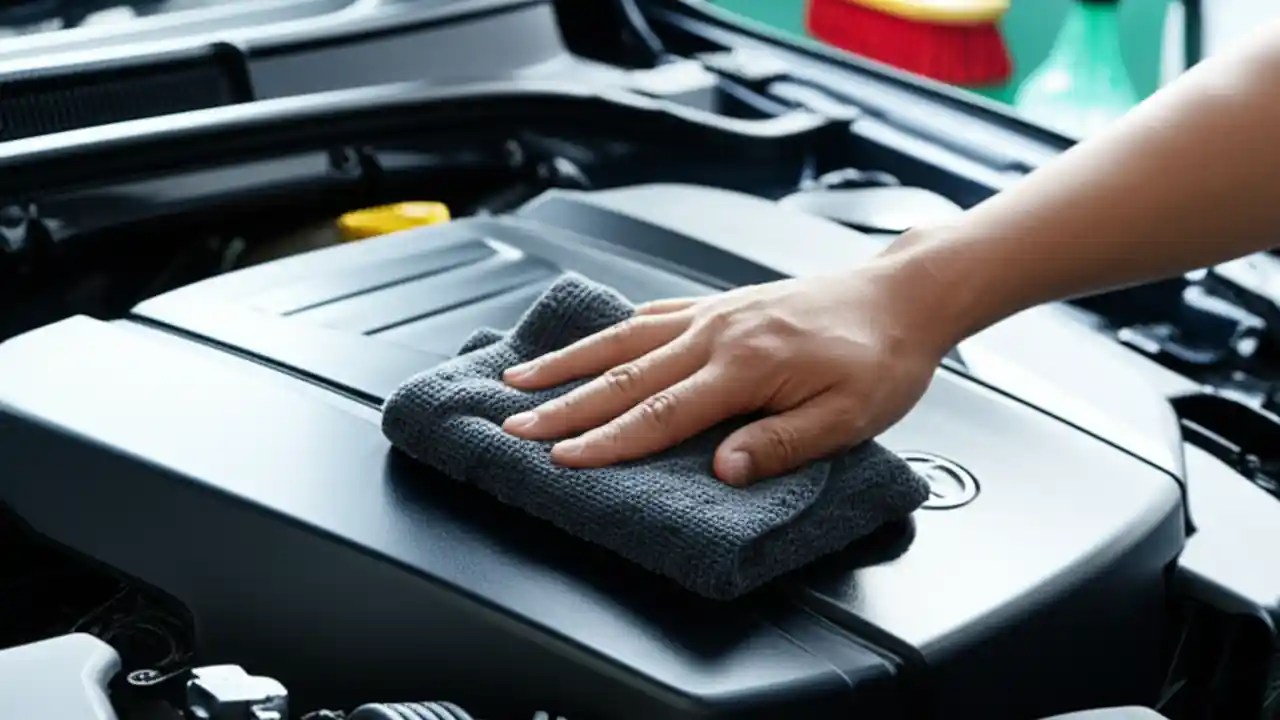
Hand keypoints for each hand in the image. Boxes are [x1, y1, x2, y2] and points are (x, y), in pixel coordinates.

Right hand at [500, 262, 948, 485]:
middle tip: (514, 424)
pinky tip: (588, 342)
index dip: (606, 439)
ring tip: (521, 377)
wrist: (901, 296)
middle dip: (563, 403)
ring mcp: (714, 313)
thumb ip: (782, 443)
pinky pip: (651, 313)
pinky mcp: (719, 303)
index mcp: (746, 365)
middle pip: (624, 373)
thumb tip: (724, 470)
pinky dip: (611, 329)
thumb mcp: (848, 416)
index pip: (660, 412)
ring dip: (569, 360)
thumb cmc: (880, 357)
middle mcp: (718, 333)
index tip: (561, 458)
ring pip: (625, 337)